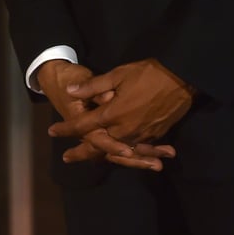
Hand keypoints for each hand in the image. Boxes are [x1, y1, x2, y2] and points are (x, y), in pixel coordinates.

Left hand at [38, 59, 175, 170]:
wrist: (181, 80)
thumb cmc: (147, 74)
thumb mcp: (118, 75)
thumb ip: (93, 86)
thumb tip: (71, 92)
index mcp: (113, 114)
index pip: (84, 125)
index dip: (66, 129)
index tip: (52, 132)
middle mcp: (125, 131)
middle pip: (99, 146)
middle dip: (81, 152)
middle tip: (67, 158)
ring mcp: (141, 137)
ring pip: (117, 151)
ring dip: (103, 156)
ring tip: (90, 160)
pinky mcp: (154, 137)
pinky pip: (135, 150)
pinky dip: (124, 154)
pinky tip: (119, 155)